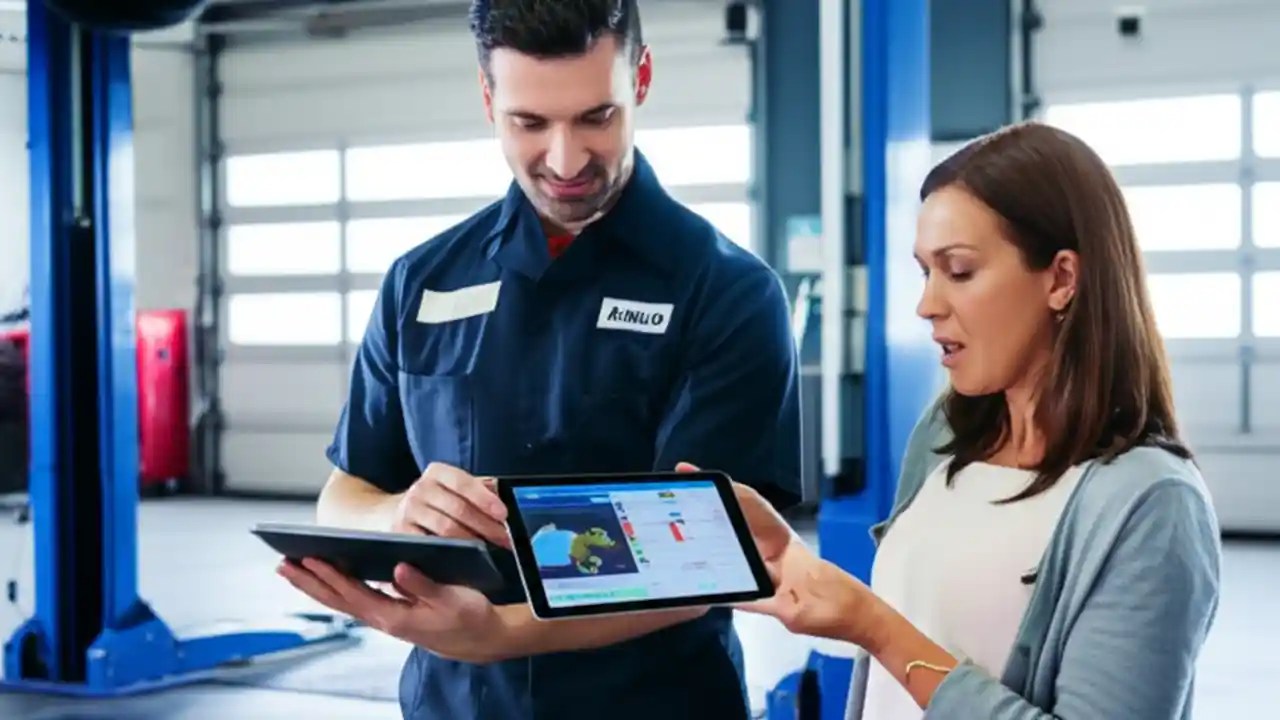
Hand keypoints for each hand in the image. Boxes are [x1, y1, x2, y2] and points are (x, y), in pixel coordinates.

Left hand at [278, 558, 509, 662]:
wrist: (480, 640)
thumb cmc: (469, 617)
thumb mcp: (453, 600)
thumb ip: (424, 586)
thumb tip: (398, 569)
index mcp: (396, 617)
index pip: (354, 594)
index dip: (330, 576)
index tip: (309, 559)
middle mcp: (384, 620)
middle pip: (337, 600)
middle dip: (308, 582)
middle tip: (282, 564)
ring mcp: (384, 619)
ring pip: (342, 601)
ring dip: (316, 585)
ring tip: (292, 567)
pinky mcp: (389, 614)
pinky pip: (354, 600)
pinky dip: (335, 587)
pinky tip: (325, 576)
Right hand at [391, 462, 509, 547]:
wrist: (384, 514)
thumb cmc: (429, 503)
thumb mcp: (449, 488)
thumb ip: (475, 488)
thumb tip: (500, 491)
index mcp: (436, 473)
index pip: (463, 482)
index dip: (484, 498)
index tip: (503, 514)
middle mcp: (420, 488)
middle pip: (458, 508)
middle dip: (485, 526)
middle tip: (503, 539)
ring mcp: (408, 511)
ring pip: (446, 529)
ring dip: (472, 542)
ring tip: (490, 551)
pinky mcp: (401, 534)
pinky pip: (429, 545)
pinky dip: (449, 553)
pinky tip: (464, 559)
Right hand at [674, 462, 882, 646]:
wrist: (856, 618)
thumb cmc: (833, 608)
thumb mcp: (793, 610)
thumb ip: (761, 602)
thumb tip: (729, 594)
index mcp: (783, 543)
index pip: (754, 507)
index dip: (730, 490)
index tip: (706, 476)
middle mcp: (774, 545)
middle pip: (740, 513)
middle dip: (714, 496)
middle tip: (683, 480)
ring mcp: (770, 558)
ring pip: (737, 533)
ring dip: (713, 521)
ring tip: (681, 510)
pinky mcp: (767, 576)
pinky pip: (738, 558)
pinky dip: (719, 553)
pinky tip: (698, 556)